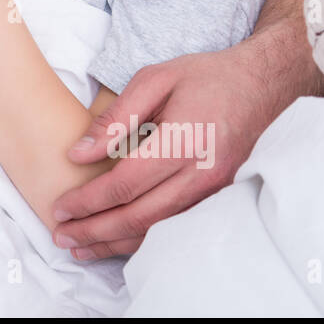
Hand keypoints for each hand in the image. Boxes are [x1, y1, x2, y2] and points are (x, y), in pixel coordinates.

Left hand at [50, 31, 293, 259]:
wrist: (264, 84)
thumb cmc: (207, 77)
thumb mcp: (156, 79)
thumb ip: (116, 118)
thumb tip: (79, 154)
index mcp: (182, 142)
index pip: (125, 185)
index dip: (88, 201)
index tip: (60, 208)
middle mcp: (201, 174)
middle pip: (138, 216)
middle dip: (94, 231)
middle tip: (61, 236)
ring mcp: (213, 191)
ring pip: (157, 230)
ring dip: (115, 242)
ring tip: (81, 246)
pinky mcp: (218, 197)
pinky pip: (174, 226)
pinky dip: (142, 239)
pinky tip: (118, 240)